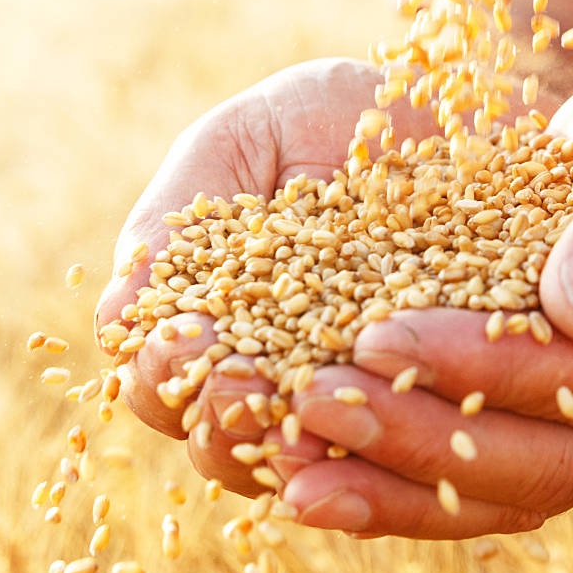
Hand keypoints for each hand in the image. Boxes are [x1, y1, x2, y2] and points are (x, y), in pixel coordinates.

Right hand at [94, 56, 438, 481]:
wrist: (455, 109)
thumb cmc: (334, 119)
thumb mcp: (244, 143)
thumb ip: (176, 217)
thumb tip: (118, 314)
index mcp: (217, 327)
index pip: (163, 382)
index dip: (161, 374)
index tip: (182, 339)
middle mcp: (280, 378)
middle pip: (223, 441)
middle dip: (221, 423)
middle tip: (240, 387)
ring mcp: (357, 396)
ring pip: (305, 463)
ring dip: (291, 455)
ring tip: (301, 425)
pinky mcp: (436, 398)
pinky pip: (402, 450)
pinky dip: (385, 452)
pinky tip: (382, 429)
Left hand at [271, 16, 572, 537]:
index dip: (498, 366)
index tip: (387, 336)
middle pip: (554, 456)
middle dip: (426, 433)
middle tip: (311, 404)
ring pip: (513, 482)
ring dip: (399, 478)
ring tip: (291, 467)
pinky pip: (491, 455)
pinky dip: (407, 465)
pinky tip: (320, 464)